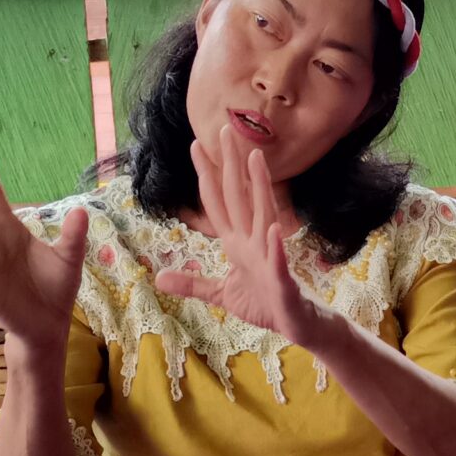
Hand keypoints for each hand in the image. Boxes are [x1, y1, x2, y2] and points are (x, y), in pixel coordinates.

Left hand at [150, 125, 322, 347]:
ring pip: (263, 216)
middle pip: (240, 197)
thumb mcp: (220, 294)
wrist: (297, 326)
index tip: (196, 145)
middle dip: (231, 165)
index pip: (218, 203)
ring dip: (259, 188)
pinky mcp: (282, 282)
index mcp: (237, 242)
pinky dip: (275, 247)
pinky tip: (274, 230)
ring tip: (255, 159)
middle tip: (224, 129)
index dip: (206, 175)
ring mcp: (269, 258)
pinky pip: (278, 262)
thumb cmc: (263, 303)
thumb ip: (192, 283)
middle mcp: (253, 241)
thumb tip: (158, 278)